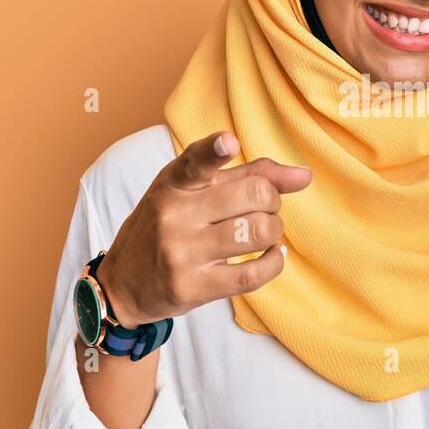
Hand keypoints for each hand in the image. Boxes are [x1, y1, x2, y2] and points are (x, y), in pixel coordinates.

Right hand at [96, 130, 312, 326]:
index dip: (215, 150)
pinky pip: (252, 274)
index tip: (228, 141)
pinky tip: (272, 256)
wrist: (123, 283)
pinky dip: (274, 263)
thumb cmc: (169, 227)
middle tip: (264, 209)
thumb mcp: (195, 192)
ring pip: (256, 232)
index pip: (195, 161)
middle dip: (272, 201)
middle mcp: (174, 214)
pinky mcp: (192, 287)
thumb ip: (249, 175)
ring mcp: (181, 252)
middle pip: (253, 195)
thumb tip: (304, 176)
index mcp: (174, 183)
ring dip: (274, 232)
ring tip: (264, 233)